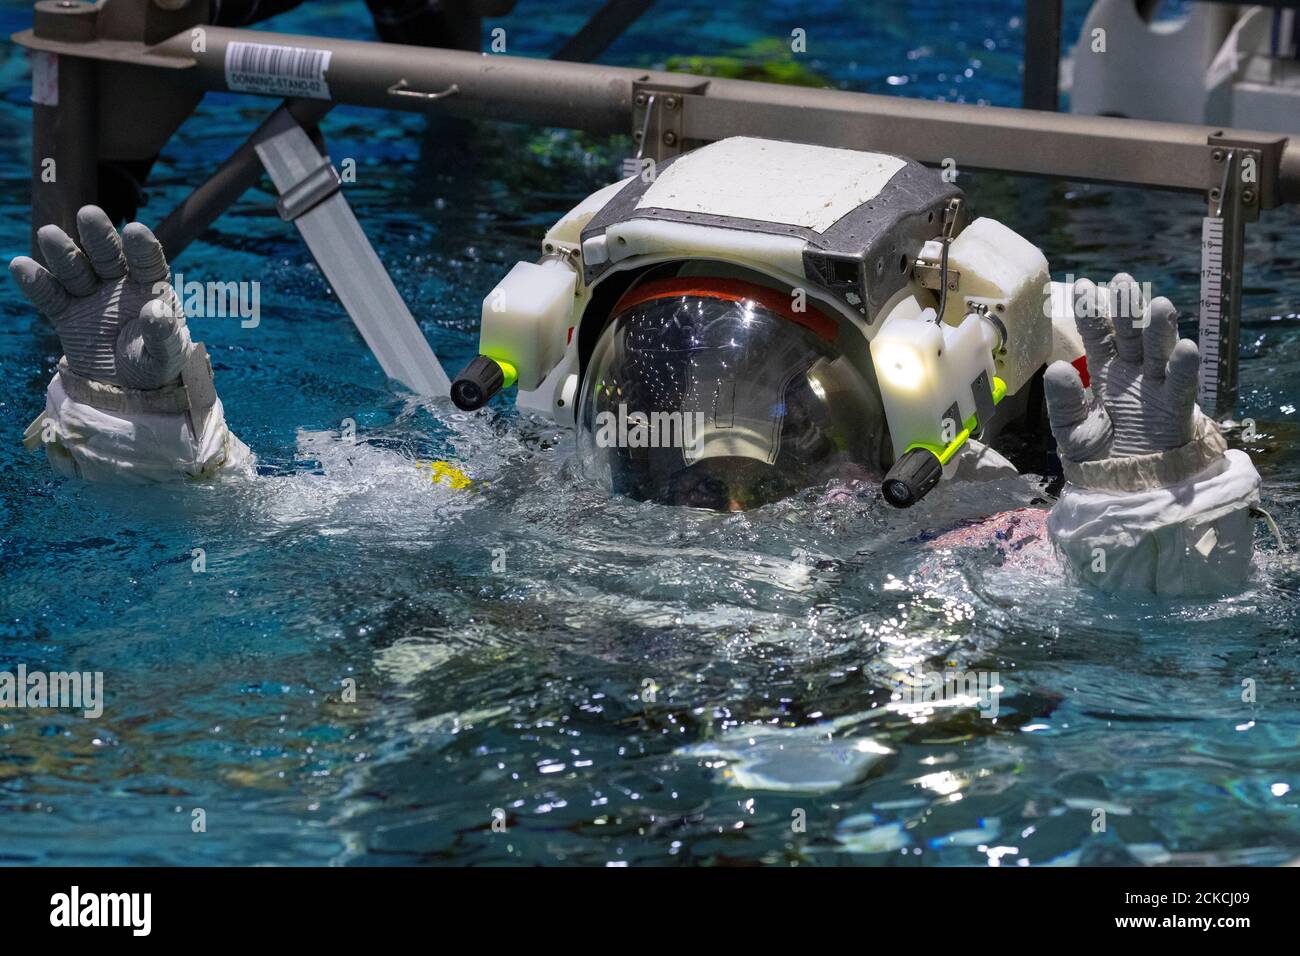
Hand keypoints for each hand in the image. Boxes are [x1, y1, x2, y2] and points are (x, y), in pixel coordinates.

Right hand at [9, 206, 189, 389]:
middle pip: (107, 255)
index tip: (135, 230)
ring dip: (63, 252)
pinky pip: (49, 295)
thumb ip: (163, 333)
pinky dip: (36, 283)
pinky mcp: (65, 312)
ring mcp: (89, 294)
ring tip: (49, 234)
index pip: (146, 261)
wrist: (126, 385)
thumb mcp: (166, 355)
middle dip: (99, 236)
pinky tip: (21, 266)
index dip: (141, 246)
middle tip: (89, 213)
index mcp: (149, 285)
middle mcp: (117, 282)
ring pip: (75, 269)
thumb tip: (157, 309)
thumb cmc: (155, 362)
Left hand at [1044, 274, 1201, 463]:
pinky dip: (1185, 368)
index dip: (1092, 313)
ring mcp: (1157, 387)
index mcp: (1106, 372)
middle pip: (1131, 335)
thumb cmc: (1098, 454)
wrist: (1124, 488)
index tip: (1082, 286)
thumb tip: (1055, 368)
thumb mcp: (1072, 429)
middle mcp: (1133, 372)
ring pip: (1159, 352)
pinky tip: (1187, 349)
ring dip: (1160, 330)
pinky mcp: (1177, 410)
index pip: (1099, 336)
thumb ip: (1064, 402)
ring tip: (1160, 306)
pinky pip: (1182, 386)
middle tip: (1123, 281)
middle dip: (1127, 309)